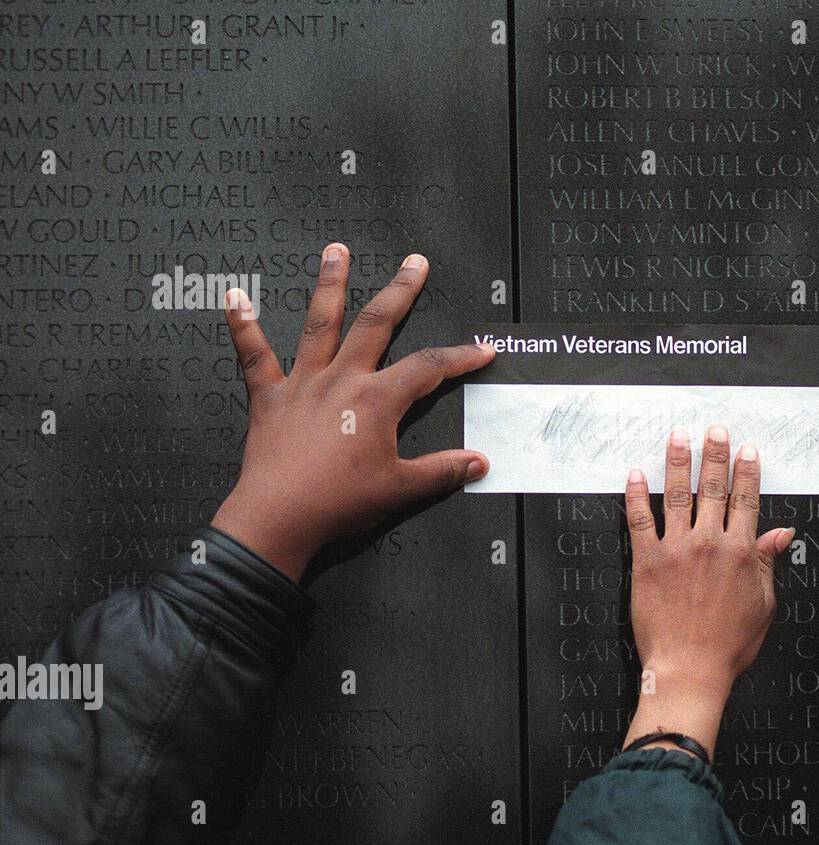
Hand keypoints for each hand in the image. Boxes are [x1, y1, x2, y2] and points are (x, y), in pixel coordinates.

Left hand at [211, 244, 493, 580]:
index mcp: (377, 400)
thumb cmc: (338, 503)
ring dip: (330, 284)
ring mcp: (303, 383)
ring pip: (320, 323)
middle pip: (377, 323)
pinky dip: (242, 326)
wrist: (279, 518)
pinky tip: (234, 298)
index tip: (482, 349)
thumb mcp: (400, 488)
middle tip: (414, 262)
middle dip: (400, 290)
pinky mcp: (269, 397)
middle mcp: (342, 379)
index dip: (460, 356)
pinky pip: (253, 356)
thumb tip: (479, 464)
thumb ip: (442, 472)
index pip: (429, 368)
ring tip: (337, 251)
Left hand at [620, 426, 794, 758]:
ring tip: (678, 437)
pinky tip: (635, 474)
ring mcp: (676, 550)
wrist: (689, 669)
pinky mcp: (647, 561)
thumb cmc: (727, 646)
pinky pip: (639, 519)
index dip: (747, 471)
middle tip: (715, 429)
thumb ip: (767, 563)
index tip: (747, 450)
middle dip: (715, 454)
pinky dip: (636, 494)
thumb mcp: (762, 605)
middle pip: (714, 488)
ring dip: (678, 462)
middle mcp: (709, 543)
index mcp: (740, 553)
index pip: (746, 500)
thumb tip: (782, 533)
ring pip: (677, 494)